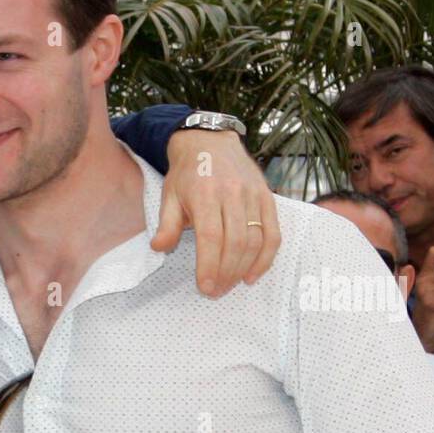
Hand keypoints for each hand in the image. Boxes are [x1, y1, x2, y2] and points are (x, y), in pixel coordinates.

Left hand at [152, 128, 280, 297]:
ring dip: (243, 269)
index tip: (204, 287)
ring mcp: (253, 195)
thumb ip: (165, 224)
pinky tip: (253, 273)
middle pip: (235, 243)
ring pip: (255, 240)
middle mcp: (233, 194)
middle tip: (216, 291)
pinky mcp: (267, 197)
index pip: (210, 238)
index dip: (209, 266)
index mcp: (205, 194)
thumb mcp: (168, 195)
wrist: (210, 141)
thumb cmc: (187, 174)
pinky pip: (273, 232)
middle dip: (226, 273)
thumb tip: (159, 249)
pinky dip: (266, 257)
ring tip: (230, 285)